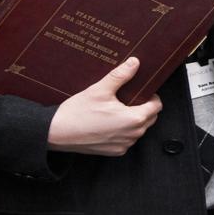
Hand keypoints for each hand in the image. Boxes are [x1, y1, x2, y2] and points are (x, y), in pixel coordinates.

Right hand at [46, 57, 160, 156]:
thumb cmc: (77, 112)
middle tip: (129, 98)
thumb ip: (120, 76)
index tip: (143, 91)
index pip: (157, 107)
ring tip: (117, 109)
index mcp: (134, 119)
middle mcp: (133, 135)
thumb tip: (134, 63)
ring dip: (134, 120)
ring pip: (139, 130)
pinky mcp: (115, 151)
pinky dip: (123, 131)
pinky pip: (127, 139)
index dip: (152, 97)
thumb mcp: (100, 89)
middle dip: (144, 108)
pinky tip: (109, 122)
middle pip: (150, 119)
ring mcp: (125, 145)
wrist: (57, 132)